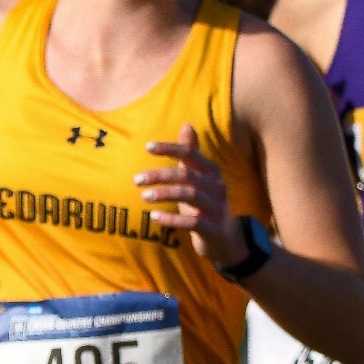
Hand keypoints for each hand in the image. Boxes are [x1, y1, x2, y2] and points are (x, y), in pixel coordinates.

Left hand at [139, 125, 244, 268]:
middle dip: (160, 175)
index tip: (147, 147)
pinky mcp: (212, 228)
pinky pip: (192, 221)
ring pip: (190, 195)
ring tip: (144, 197)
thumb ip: (191, 153)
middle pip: (187, 175)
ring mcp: (216, 208)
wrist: (226, 238)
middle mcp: (216, 187)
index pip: (191, 154)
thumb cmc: (205, 202)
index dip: (170, 148)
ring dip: (164, 194)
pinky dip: (172, 218)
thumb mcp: (199, 177)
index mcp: (211, 172)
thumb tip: (187, 125)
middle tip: (136, 180)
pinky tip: (154, 216)